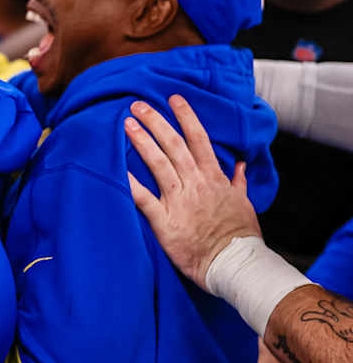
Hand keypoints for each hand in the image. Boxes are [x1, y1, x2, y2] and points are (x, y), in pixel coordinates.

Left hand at [123, 95, 260, 290]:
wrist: (235, 264)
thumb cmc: (239, 236)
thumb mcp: (244, 204)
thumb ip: (237, 182)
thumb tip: (239, 164)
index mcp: (214, 178)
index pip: (199, 140)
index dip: (186, 117)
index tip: (174, 98)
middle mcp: (195, 184)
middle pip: (174, 146)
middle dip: (156, 122)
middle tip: (138, 105)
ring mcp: (179, 201)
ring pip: (159, 164)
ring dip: (143, 142)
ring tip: (127, 124)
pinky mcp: (165, 222)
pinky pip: (145, 199)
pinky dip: (132, 184)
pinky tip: (118, 170)